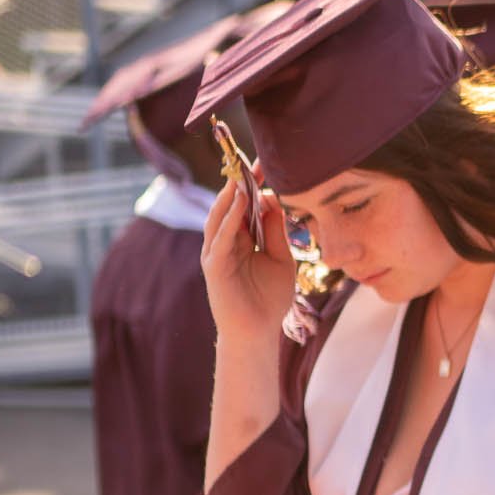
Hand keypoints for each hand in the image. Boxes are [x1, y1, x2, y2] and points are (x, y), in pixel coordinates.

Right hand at [199, 172, 299, 348]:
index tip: (265, 164)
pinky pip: (220, 238)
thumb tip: (273, 199)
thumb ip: (276, 231)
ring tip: (243, 175)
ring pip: (220, 218)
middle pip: (230, 207)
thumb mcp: (280, 258)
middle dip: (240, 184)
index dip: (252, 186)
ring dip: (231, 195)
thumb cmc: (269, 298)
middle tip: (253, 161)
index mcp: (240, 239)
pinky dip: (229, 218)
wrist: (258, 333)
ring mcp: (216, 254)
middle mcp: (225, 243)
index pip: (244, 206)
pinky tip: (240, 202)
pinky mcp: (214, 267)